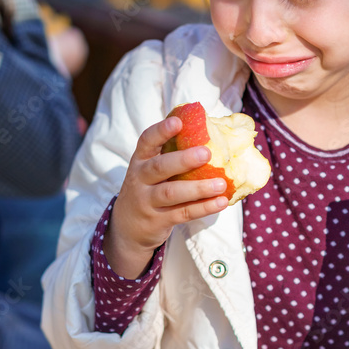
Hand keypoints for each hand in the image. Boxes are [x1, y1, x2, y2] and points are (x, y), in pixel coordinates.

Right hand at [104, 115, 227, 277]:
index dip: (161, 131)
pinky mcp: (158, 220)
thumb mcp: (149, 170)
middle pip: (159, 168)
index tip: (178, 122)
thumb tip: (209, 134)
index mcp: (140, 160)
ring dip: (198, 188)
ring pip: (172, 193)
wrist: (128, 227)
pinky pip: (183, 213)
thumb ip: (170, 155)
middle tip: (206, 153)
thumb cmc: (149, 189)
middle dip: (183, 160)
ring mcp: (147, 201)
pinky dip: (203, 208)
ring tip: (221, 184)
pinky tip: (220, 202)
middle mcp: (140, 179)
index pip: (146, 141)